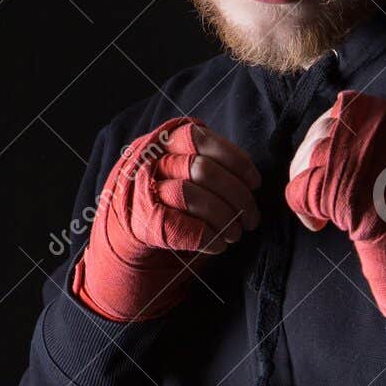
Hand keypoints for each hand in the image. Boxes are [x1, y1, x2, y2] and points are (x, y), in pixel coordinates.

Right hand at [74, 117, 261, 321]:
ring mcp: (145, 190)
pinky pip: (182, 227)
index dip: (234, 161)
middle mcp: (152, 161)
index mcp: (166, 141)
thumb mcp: (185, 164)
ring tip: (237, 232)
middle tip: (252, 218)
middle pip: (202, 170)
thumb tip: (250, 180)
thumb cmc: (172, 191)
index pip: (201, 141)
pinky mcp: (145, 222)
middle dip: (237, 196)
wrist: (131, 223)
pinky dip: (208, 237)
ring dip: (224, 218)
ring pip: (191, 196)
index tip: (254, 183)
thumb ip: (211, 160)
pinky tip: (220, 244)